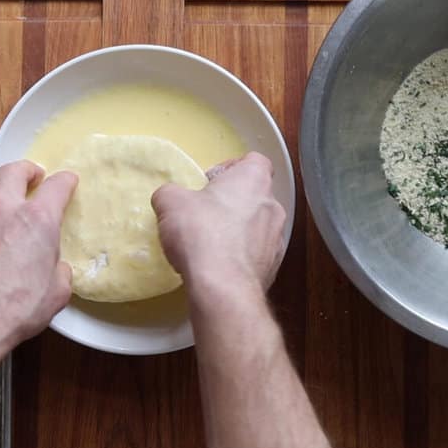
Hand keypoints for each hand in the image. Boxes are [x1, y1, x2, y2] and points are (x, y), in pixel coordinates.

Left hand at [0, 161, 76, 366]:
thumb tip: (55, 268)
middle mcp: (6, 212)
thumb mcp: (58, 292)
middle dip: (27, 169)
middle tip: (34, 176)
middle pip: (13, 171)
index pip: (56, 186)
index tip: (68, 181)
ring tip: (5, 199)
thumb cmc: (18, 308)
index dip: (66, 181)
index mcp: (38, 220)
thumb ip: (60, 271)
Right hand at [152, 152, 286, 292]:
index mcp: (254, 180)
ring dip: (237, 232)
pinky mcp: (273, 267)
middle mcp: (273, 206)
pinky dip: (240, 257)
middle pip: (254, 196)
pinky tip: (218, 266)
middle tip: (205, 215)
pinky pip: (256, 255)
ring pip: (258, 227)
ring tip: (210, 244)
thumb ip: (170, 193)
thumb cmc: (201, 232)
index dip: (231, 168)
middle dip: (231, 204)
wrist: (222, 286)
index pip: (254, 161)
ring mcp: (277, 239)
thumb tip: (170, 198)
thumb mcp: (171, 202)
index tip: (210, 183)